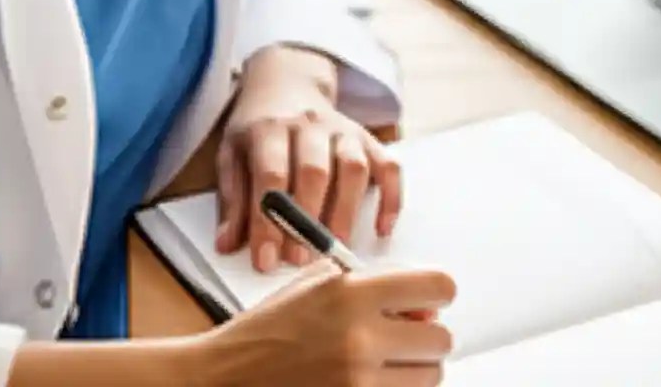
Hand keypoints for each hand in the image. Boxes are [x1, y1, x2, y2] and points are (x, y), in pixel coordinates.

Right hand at [195, 261, 455, 386]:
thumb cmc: (264, 334)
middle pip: (441, 339)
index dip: (437, 294)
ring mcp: (358, 383)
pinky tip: (365, 382)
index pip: (439, 287)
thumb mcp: (314, 285)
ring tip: (377, 366)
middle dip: (424, 339)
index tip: (428, 302)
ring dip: (412, 371)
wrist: (219, 381)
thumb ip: (372, 283)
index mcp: (352, 295)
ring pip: (430, 377)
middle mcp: (360, 339)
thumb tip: (420, 300)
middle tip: (400, 340)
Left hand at [217, 45, 402, 272]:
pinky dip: (391, 198)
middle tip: (300, 259)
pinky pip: (389, 166)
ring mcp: (343, 130)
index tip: (265, 260)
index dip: (268, 220)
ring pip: (353, 168)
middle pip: (315, 171)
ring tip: (334, 249)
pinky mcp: (368, 139)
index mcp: (269, 127)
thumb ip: (233, 199)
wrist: (287, 82)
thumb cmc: (257, 127)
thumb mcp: (231, 153)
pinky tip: (382, 228)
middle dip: (307, 220)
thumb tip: (227, 245)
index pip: (271, 175)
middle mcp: (310, 124)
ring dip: (345, 212)